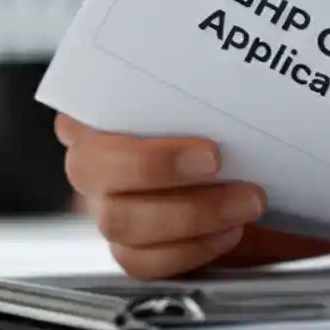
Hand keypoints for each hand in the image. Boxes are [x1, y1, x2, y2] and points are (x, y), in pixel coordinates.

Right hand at [56, 114, 329, 278]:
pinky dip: (192, 249)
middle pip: (90, 167)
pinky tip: (230, 231)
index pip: (77, 107)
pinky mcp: (134, 251)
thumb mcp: (214, 100)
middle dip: (155, 165)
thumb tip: (233, 67)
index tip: (170, 117)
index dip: (106, 109)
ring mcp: (109, 209)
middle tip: (215, 159)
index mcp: (98, 112)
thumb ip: (206, 90)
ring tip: (247, 200)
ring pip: (120, 221)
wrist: (251, 178)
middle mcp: (94, 162)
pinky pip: (145, 262)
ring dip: (191, 213)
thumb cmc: (220, 128)